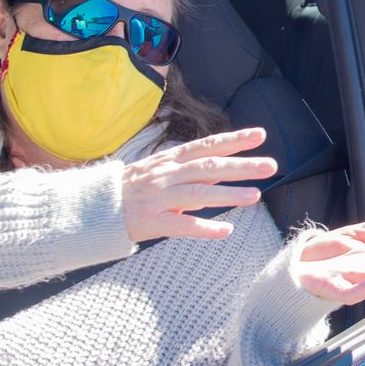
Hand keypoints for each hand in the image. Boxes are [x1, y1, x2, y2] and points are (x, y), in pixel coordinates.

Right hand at [121, 127, 277, 241]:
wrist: (94, 208)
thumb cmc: (132, 189)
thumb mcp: (159, 171)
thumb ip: (190, 172)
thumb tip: (222, 173)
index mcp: (170, 161)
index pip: (207, 146)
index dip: (234, 140)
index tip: (260, 135)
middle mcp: (166, 175)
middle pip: (208, 167)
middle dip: (241, 165)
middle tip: (270, 165)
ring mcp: (159, 198)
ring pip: (198, 194)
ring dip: (228, 194)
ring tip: (255, 195)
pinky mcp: (152, 222)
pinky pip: (182, 225)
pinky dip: (205, 228)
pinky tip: (226, 231)